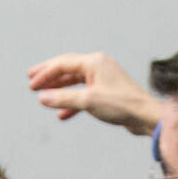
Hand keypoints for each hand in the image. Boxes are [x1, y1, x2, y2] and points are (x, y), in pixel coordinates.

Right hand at [27, 51, 161, 134]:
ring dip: (59, 91)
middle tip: (31, 80)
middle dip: (49, 77)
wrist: (146, 116)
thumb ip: (63, 98)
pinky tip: (62, 114)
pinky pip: (85, 94)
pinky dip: (73, 103)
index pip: (63, 63)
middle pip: (67, 69)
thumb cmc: (121, 104)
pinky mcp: (108, 93)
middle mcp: (98, 66)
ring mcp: (103, 79)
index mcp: (94, 62)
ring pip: (75, 83)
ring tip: (44, 98)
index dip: (45, 74)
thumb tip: (42, 98)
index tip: (31, 85)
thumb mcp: (88, 101)